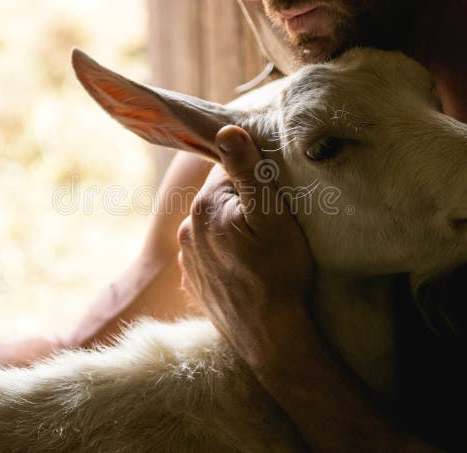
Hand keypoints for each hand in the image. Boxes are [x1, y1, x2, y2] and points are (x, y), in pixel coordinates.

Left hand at [177, 125, 315, 368]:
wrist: (269, 336)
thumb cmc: (279, 274)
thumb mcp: (273, 217)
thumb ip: (248, 171)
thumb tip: (228, 130)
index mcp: (205, 206)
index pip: (229, 170)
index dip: (256, 178)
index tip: (275, 194)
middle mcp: (187, 228)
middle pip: (220, 198)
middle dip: (243, 203)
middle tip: (273, 224)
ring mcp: (188, 257)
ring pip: (215, 225)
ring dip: (234, 229)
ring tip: (261, 250)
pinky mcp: (194, 279)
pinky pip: (212, 251)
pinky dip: (227, 253)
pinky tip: (247, 267)